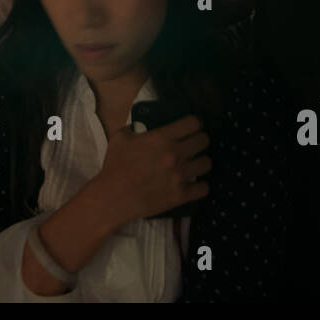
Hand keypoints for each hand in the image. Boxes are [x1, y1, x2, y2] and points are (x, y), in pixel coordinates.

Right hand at [96, 115, 210, 225]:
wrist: (113, 197)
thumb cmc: (115, 166)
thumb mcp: (120, 138)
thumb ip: (134, 128)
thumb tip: (142, 127)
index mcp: (162, 138)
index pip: (192, 123)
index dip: (194, 123)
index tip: (191, 126)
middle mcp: (175, 154)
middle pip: (203, 140)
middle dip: (200, 139)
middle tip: (194, 143)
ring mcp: (180, 175)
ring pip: (206, 163)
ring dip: (201, 161)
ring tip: (194, 163)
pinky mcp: (181, 195)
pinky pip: (203, 188)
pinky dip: (200, 186)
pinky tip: (194, 184)